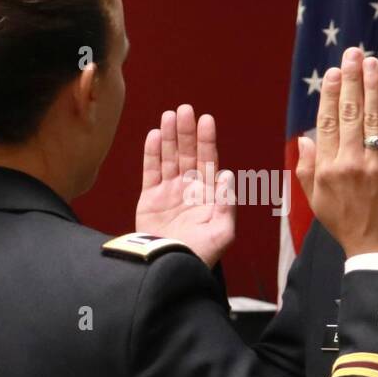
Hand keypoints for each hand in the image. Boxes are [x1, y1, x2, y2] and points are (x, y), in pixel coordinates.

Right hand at [136, 104, 235, 267]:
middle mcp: (189, 188)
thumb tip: (227, 175)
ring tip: (169, 115)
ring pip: (169, 157)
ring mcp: (169, 191)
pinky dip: (152, 153)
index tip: (206, 119)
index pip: (208, 160)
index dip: (207, 140)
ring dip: (169, 137)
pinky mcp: (150, 198)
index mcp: (208, 194)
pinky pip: (151, 170)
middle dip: (186, 132)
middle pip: (188, 153)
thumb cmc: (199, 254)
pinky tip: (154, 135)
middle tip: (185, 109)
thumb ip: (226, 205)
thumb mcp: (221, 234)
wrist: (168, 267)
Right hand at [295, 47, 377, 257]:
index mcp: (328, 170)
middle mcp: (351, 163)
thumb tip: (304, 138)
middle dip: (351, 79)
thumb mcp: (315, 201)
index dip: (329, 94)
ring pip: (374, 117)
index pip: (327, 122)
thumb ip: (307, 168)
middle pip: (350, 112)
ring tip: (371, 62)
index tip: (332, 73)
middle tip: (353, 54)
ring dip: (372, 86)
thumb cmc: (346, 225)